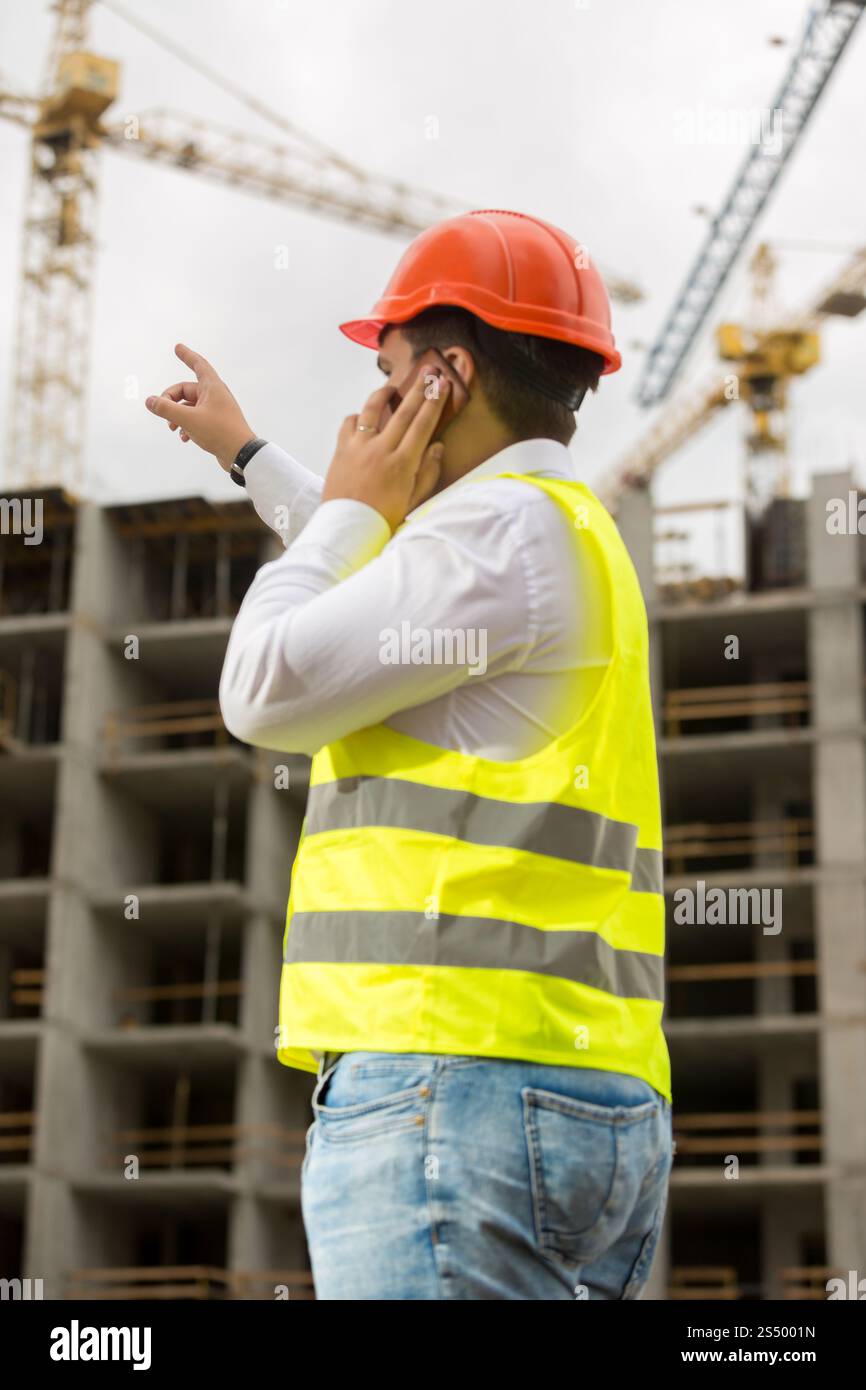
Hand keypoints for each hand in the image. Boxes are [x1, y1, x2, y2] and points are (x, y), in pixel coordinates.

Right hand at [144, 343, 256, 471]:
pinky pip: (196, 419)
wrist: (241, 454)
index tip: (178, 347)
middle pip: (185, 390)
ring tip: (172, 429)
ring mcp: (216, 409)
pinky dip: (187, 426)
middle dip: (171, 401)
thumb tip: (150, 401)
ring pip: (189, 406)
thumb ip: (167, 409)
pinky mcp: (216, 423)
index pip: (198, 364)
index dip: (187, 355)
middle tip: (162, 413)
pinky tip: (184, 438)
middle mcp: (215, 395)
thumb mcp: (189, 420)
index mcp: (212, 387)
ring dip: (177, 416)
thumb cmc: (219, 432)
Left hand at [322, 373, 449, 530]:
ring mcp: (358, 448)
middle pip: (403, 411)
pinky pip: (349, 424)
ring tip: (392, 388)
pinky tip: (364, 419)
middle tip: (429, 371)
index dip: (434, 401)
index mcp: (402, 464)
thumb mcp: (413, 500)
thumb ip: (427, 472)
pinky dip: (358, 418)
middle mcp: (380, 451)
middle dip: (419, 389)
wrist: (347, 530)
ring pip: (372, 410)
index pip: (422, 424)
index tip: (442, 384)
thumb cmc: (383, 519)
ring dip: (383, 394)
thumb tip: (437, 446)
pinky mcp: (340, 451)